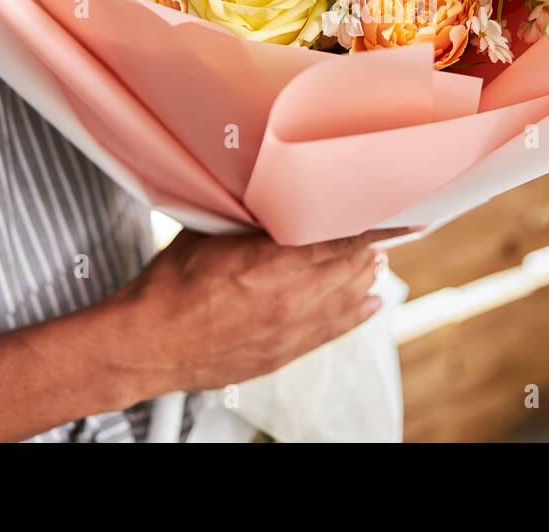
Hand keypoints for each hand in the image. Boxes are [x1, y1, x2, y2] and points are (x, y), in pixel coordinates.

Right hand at [102, 229, 405, 398]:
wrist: (147, 344)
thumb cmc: (169, 288)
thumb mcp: (210, 234)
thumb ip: (250, 219)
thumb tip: (271, 197)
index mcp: (273, 262)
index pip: (341, 238)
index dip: (376, 227)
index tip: (401, 217)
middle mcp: (291, 297)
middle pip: (350, 267)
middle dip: (369, 248)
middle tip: (380, 232)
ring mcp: (291, 328)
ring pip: (347, 297)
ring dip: (364, 276)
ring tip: (375, 261)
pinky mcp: (285, 352)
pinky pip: (335, 330)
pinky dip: (358, 314)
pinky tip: (371, 304)